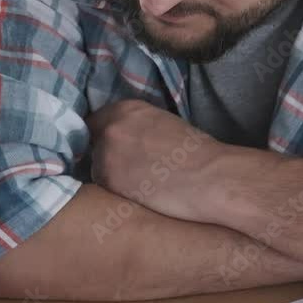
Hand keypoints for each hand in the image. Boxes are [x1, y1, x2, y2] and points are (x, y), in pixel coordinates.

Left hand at [87, 100, 217, 221]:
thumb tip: (126, 139)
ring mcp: (105, 154)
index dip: (104, 136)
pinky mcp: (108, 180)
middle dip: (106, 154)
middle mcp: (110, 128)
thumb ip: (136, 127)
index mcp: (126, 109)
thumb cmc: (195, 152)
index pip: (96, 121)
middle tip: (128, 168)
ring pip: (97, 166)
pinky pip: (103, 186)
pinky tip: (136, 193)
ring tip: (137, 183)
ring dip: (111, 174)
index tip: (113, 147)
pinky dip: (115, 190)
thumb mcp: (161, 124)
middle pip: (94, 143)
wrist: (208, 177)